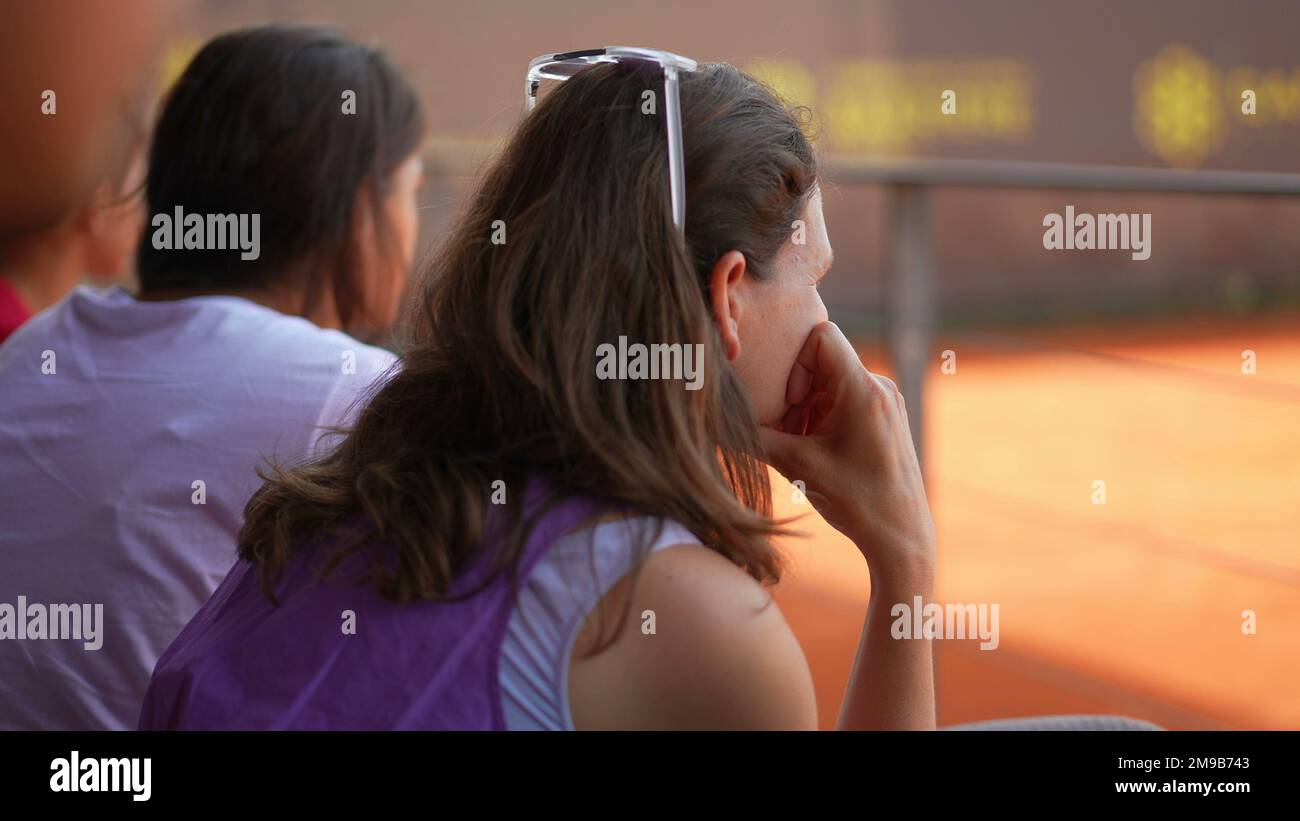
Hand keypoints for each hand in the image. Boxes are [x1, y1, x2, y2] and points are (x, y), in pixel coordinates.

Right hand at [759, 322, 935, 575]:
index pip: (822, 336)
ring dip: (807, 408)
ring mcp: (884, 400)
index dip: (795, 363)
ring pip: (830, 381)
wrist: (901, 535)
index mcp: (864, 391)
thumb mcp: (799, 467)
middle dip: (796, 392)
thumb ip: (756, 439)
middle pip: (822, 361)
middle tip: (786, 429)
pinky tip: (816, 451)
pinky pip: (844, 398)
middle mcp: (879, 387)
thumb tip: (716, 423)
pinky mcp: (883, 416)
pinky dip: (822, 418)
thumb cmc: (856, 502)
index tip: (791, 403)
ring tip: (800, 445)